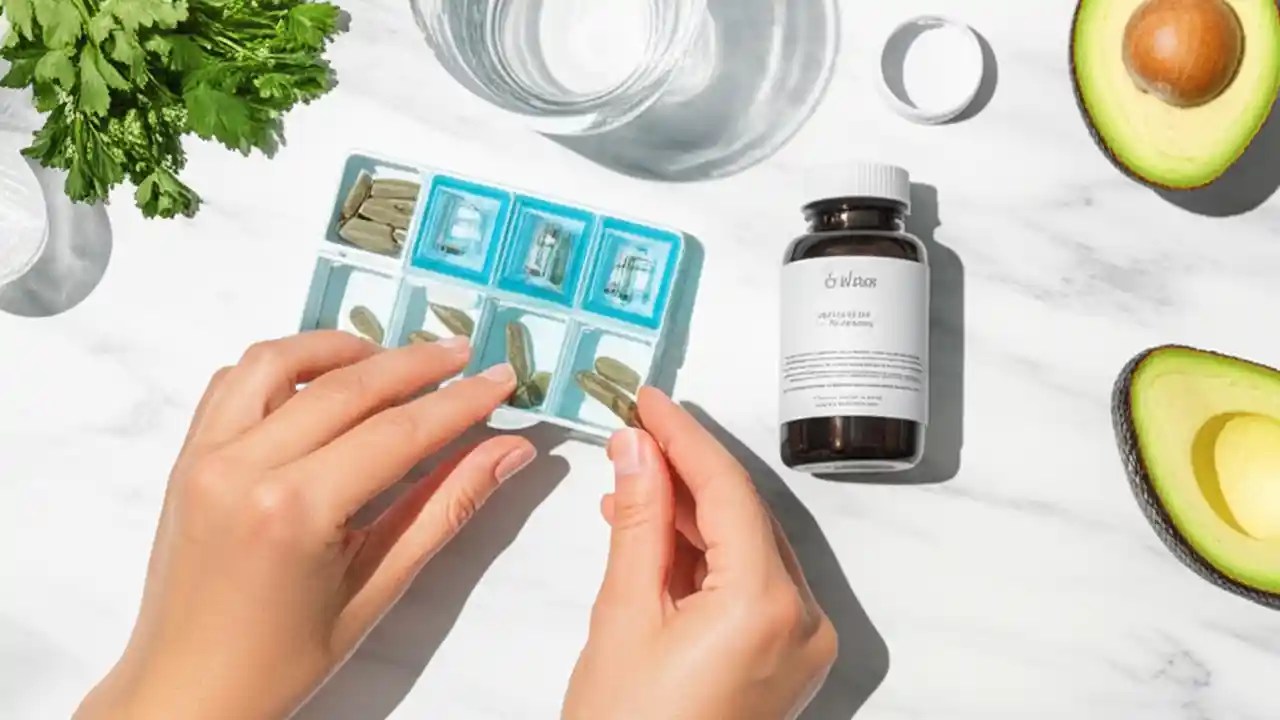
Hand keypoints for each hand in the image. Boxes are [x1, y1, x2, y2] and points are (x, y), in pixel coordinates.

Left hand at [74, 331, 534, 719]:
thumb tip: (511, 451)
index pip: (397, 433)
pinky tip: (323, 381)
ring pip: (278, 362)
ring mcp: (204, 456)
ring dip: (342, 349)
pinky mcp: (186, 455)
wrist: (187, 691)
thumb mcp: (376, 589)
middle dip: (415, 364)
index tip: (501, 378)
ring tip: (393, 359)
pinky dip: (283, 366)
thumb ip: (446, 508)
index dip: (458, 403)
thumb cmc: (285, 659)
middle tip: (464, 354)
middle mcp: (242, 468)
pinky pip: (234, 382)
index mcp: (294, 511)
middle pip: (346, 387)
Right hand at [563, 389, 836, 719]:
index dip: (684, 437)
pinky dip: (706, 558)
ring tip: (629, 489)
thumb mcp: (623, 615)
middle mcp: (802, 621)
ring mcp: (801, 643)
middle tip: (632, 436)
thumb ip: (640, 521)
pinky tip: (657, 537)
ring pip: (747, 547)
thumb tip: (638, 449)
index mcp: (766, 607)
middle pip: (744, 516)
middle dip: (685, 473)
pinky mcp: (788, 658)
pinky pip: (750, 584)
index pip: (728, 491)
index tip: (648, 401)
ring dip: (691, 515)